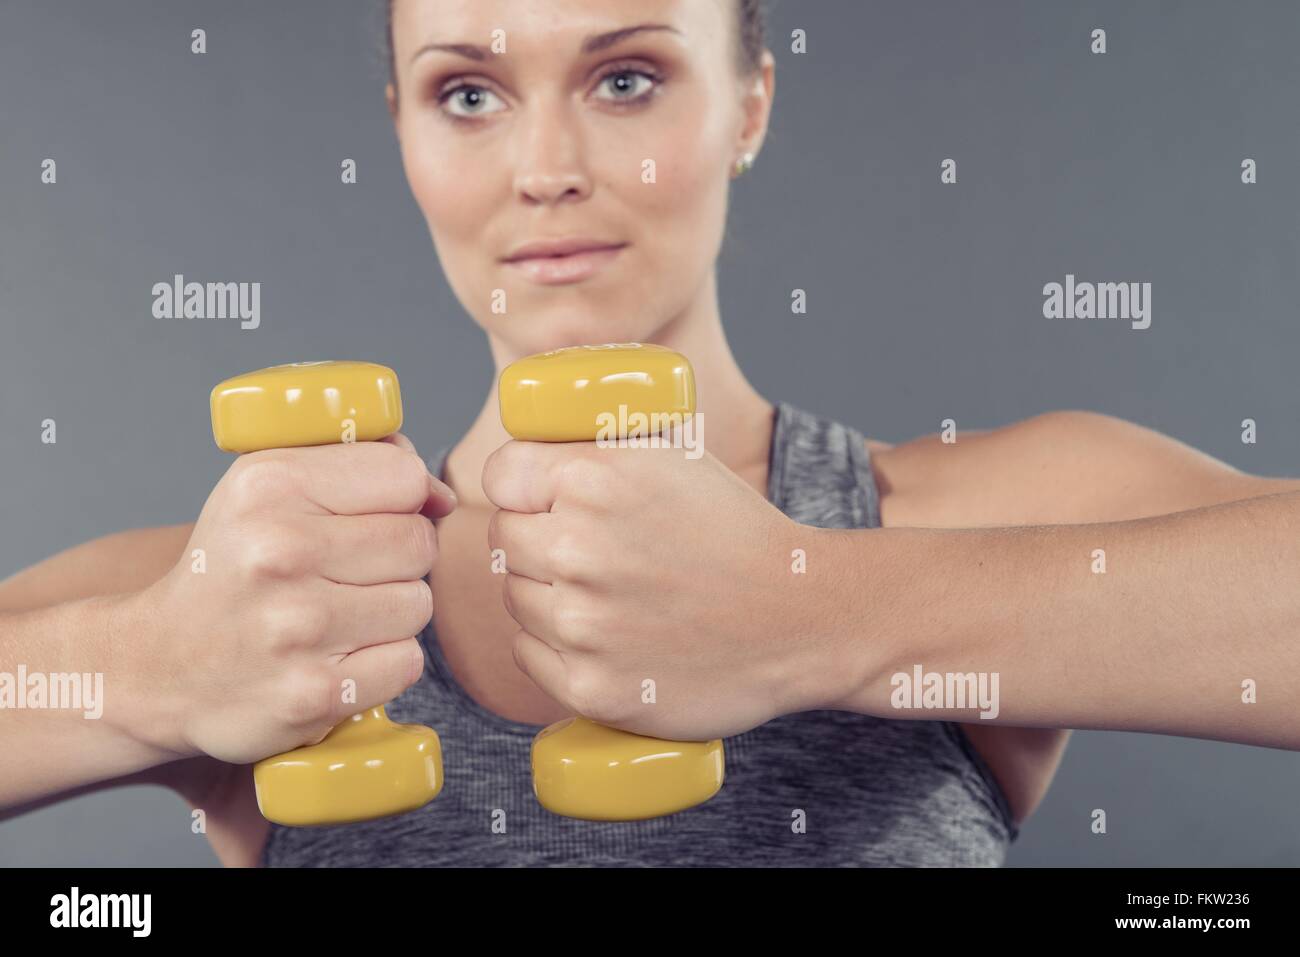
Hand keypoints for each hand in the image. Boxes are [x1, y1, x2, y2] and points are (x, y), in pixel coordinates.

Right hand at [132, 434, 455, 763]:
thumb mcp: (270, 486)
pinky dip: (384, 663)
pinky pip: (407, 662)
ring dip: (392, 613)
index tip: (374, 518)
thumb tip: (441, 495)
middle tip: (347, 574)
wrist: (158, 664)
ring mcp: (297, 627)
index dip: (405, 500)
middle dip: (399, 559)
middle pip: (419, 543)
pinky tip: (337, 657)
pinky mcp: (313, 693)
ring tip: (337, 616)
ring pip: (419, 604)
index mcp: (271, 484)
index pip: (406, 477)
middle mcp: (280, 551)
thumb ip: (360, 463)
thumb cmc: (234, 566)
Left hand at [482, 440, 815, 740]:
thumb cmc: (733, 532)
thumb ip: (592, 447)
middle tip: (597, 552)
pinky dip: (556, 647)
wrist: (800, 617)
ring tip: (613, 595)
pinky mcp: (590, 686)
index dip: (525, 488)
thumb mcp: (670, 456)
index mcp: (595, 478)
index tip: (545, 501)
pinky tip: (607, 636)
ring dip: (550, 594)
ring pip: (516, 597)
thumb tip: (520, 453)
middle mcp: (578, 548)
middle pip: (506, 538)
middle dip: (540, 540)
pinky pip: (528, 652)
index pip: (501, 477)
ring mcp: (582, 624)